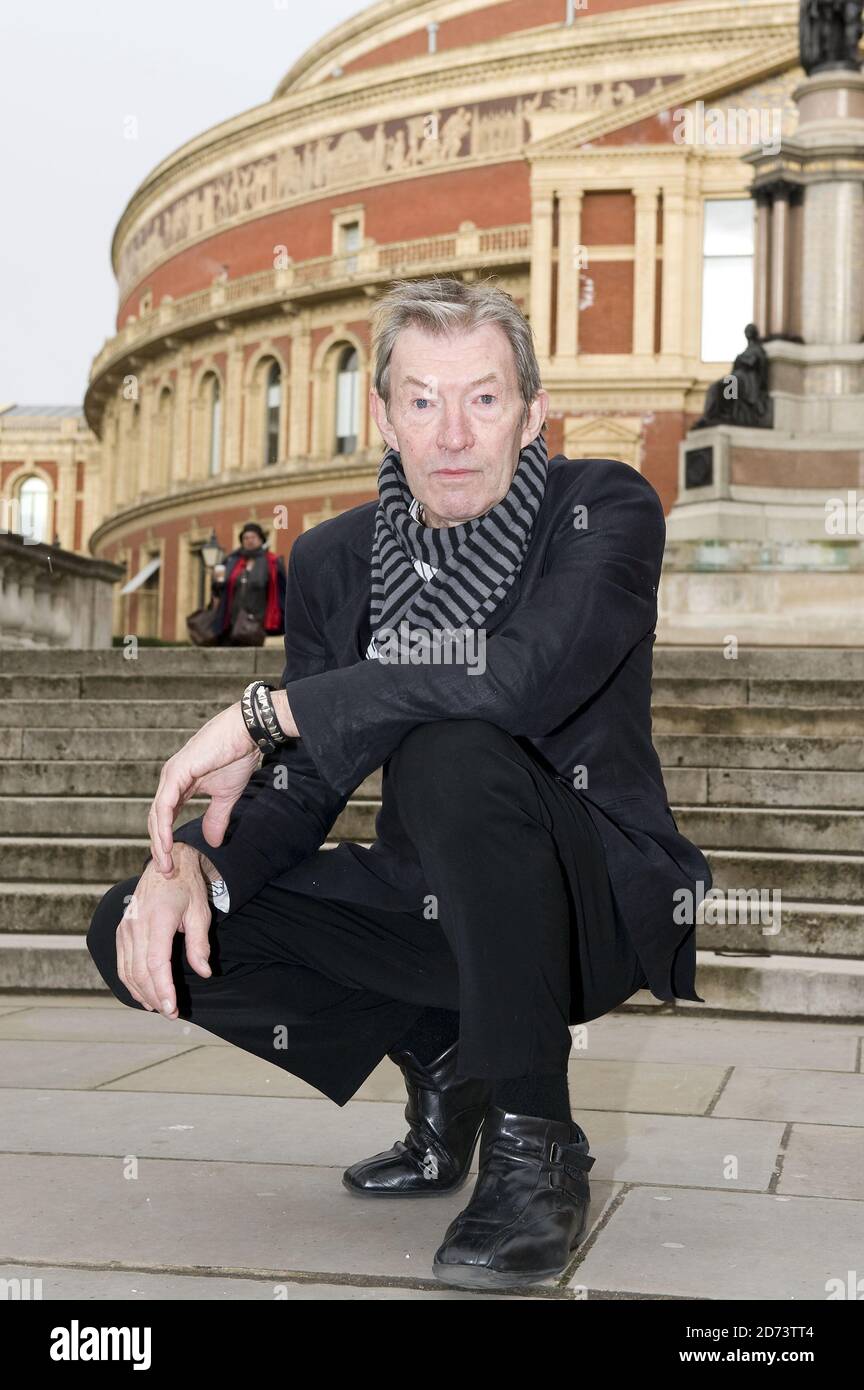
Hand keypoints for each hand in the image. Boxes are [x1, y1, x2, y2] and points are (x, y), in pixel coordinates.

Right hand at [116, 846, 212, 1016]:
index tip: (172, 1009)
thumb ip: (200, 944)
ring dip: (142, 993)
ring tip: (160, 1007)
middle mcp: (136, 924)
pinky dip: (130, 982)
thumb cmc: (187, 886)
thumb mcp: (200, 912)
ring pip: (127, 970)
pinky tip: (143, 994)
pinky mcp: (121, 930)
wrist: (168, 863)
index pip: (157, 963)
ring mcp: (125, 928)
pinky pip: (122, 963)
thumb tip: (205, 972)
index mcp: (158, 918)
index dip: (163, 989)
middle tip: (171, 1013)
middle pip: (140, 971)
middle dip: (155, 996)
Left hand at [148, 701, 260, 873]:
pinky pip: (164, 806)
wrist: (246, 733)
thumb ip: (217, 817)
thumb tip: (213, 842)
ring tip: (165, 863)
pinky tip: (166, 844)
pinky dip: (163, 827)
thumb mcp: (226, 795)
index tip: (172, 864)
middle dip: (159, 847)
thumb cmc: (236, 756)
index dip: (166, 841)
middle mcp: (171, 780)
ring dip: (159, 842)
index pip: (165, 818)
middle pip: (156, 820)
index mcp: (179, 785)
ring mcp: (171, 776)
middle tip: (166, 871)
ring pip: (156, 815)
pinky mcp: (176, 774)